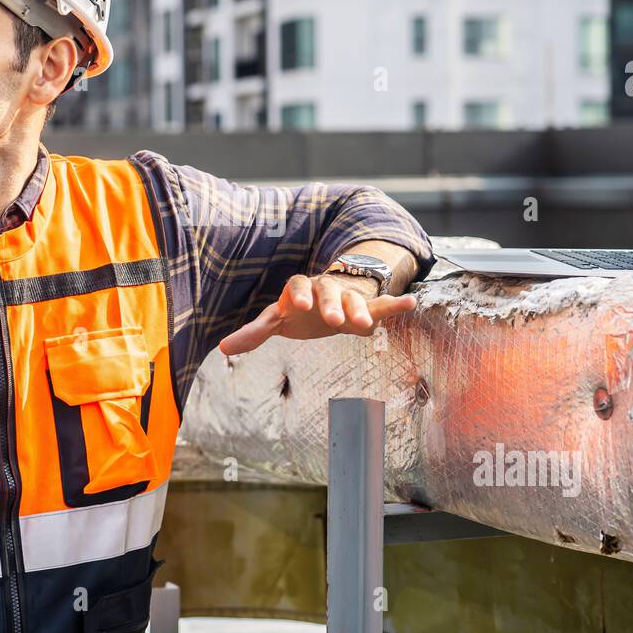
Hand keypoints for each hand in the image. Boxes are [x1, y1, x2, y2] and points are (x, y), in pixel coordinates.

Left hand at [218, 272, 416, 354]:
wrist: (328, 300)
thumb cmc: (299, 312)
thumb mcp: (278, 321)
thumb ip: (253, 333)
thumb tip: (222, 347)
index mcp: (299, 290)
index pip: (296, 285)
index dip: (297, 294)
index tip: (297, 306)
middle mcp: (324, 289)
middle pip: (326, 290)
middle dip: (330, 304)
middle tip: (333, 320)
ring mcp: (346, 297)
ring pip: (353, 300)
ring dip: (358, 309)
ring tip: (365, 325)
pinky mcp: (367, 308)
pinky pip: (381, 305)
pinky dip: (394, 304)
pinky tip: (410, 303)